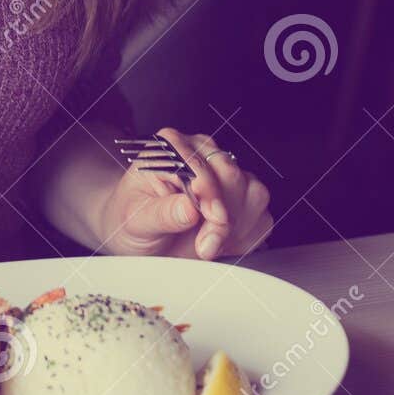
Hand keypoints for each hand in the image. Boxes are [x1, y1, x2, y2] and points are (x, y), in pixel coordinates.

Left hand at [98, 126, 272, 260]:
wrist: (140, 234)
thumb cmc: (131, 219)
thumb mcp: (134, 220)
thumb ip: (161, 214)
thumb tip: (189, 208)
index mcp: (169, 147)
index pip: (200, 165)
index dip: (208, 197)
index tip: (209, 226)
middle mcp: (200, 152)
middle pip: (233, 177)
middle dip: (222, 219)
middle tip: (203, 247)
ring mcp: (225, 171)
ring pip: (254, 193)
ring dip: (237, 228)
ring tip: (207, 244)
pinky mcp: (242, 194)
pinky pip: (262, 214)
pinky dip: (248, 236)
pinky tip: (222, 244)